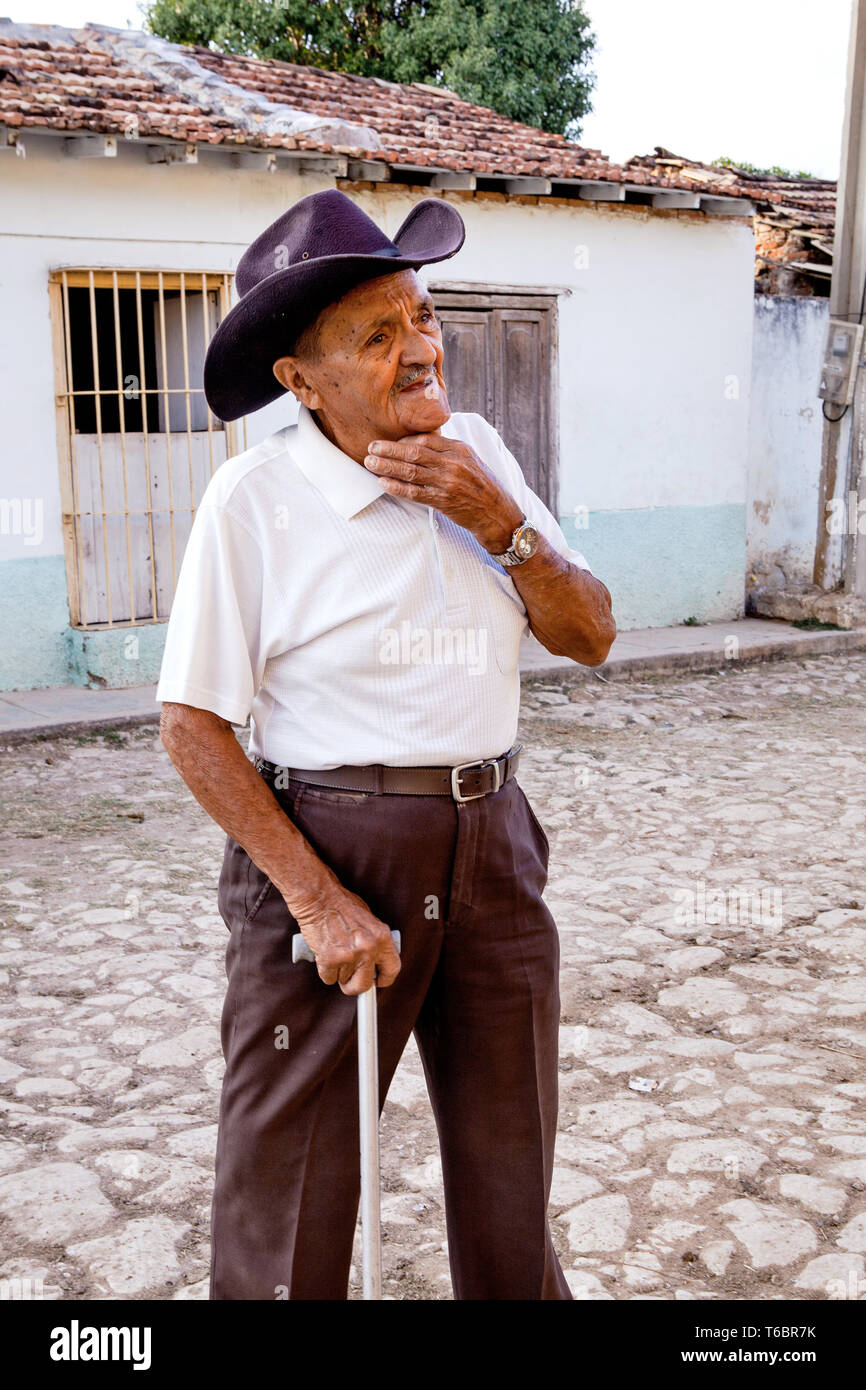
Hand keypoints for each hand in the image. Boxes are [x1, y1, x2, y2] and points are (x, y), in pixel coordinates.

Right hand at [289, 881, 400, 995]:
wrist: (319, 897)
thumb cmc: (341, 905)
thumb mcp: (369, 921)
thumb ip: (375, 942)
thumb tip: (374, 962)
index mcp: (382, 937)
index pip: (392, 969)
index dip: (384, 979)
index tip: (377, 981)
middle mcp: (369, 948)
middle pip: (365, 985)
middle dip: (355, 985)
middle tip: (349, 977)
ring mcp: (350, 955)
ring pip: (343, 981)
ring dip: (337, 972)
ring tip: (334, 951)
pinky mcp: (330, 959)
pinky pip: (328, 978)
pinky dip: (325, 970)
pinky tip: (324, 953)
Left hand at [363, 434, 522, 553]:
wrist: (498, 514)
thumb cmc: (483, 488)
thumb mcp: (471, 461)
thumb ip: (449, 451)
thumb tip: (423, 442)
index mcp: (460, 449)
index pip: (425, 440)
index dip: (403, 441)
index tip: (388, 442)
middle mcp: (453, 463)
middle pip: (414, 452)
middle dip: (389, 450)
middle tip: (371, 448)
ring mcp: (448, 482)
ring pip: (411, 471)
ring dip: (387, 466)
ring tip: (370, 463)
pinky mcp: (443, 501)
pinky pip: (415, 493)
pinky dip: (397, 487)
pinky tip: (383, 483)